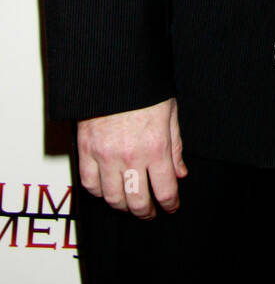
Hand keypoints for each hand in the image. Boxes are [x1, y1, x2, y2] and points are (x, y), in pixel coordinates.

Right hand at [76, 97, 186, 217]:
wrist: (114, 71)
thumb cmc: (144, 87)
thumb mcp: (170, 112)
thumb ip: (175, 146)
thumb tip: (180, 173)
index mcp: (156, 147)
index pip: (165, 190)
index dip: (169, 205)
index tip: (170, 207)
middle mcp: (130, 156)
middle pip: (137, 202)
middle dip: (146, 212)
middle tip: (150, 212)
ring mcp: (105, 156)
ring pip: (113, 198)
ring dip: (123, 206)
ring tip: (130, 204)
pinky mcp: (86, 150)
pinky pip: (89, 184)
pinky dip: (99, 192)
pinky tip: (107, 190)